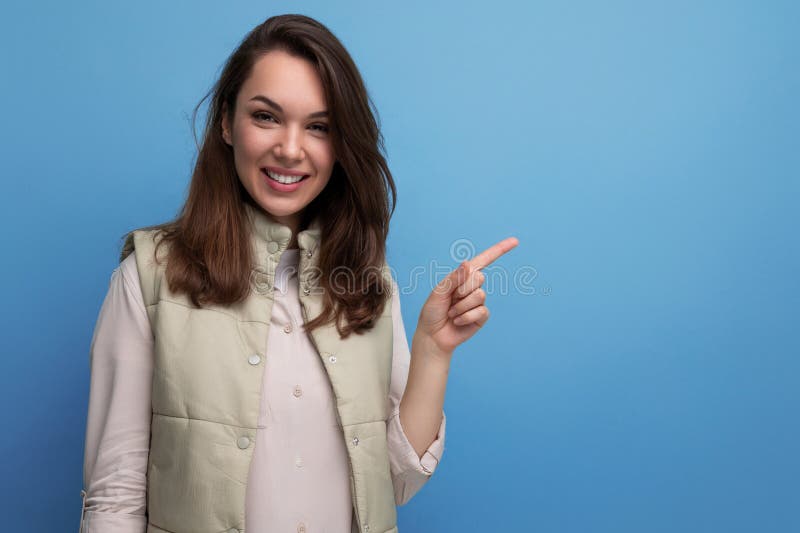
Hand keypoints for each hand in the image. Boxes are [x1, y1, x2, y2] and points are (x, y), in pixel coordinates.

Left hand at [414, 237, 518, 357]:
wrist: (433, 336)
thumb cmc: (432, 312)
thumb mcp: (439, 292)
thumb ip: (453, 278)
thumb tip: (467, 263)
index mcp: (462, 277)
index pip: (483, 261)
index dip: (499, 250)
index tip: (515, 241)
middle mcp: (472, 287)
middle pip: (479, 277)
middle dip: (462, 289)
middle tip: (451, 300)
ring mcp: (478, 302)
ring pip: (479, 295)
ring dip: (461, 306)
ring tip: (451, 313)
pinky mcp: (481, 316)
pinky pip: (481, 311)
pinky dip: (465, 317)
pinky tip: (457, 321)